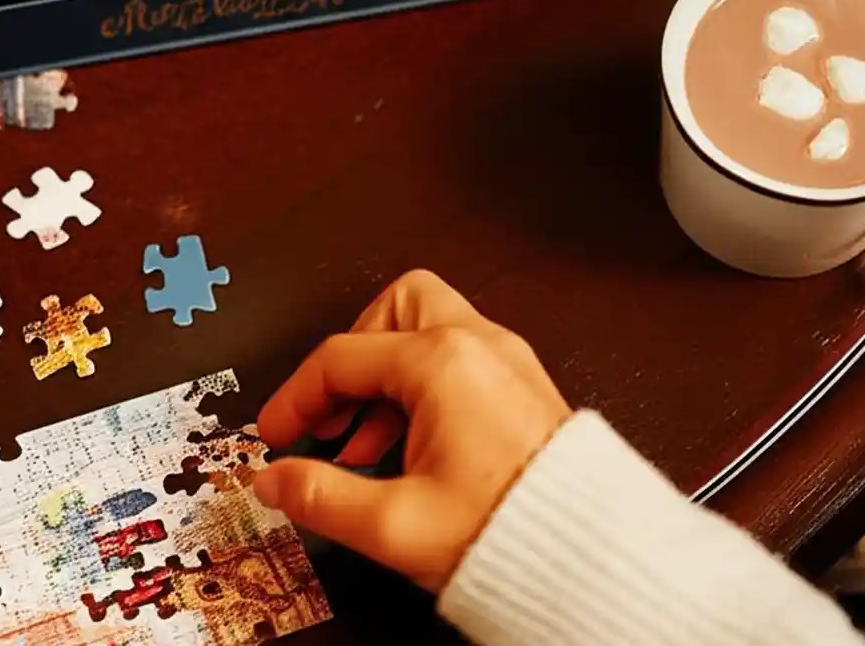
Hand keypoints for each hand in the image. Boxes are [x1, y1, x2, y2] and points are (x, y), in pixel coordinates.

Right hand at [254, 270, 572, 591]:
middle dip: (353, 352)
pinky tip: (405, 448)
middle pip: (394, 308)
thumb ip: (320, 496)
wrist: (590, 556)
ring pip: (428, 330)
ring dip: (384, 377)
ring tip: (361, 443)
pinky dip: (420, 391)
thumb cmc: (511, 531)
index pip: (340, 358)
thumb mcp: (393, 524)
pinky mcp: (521, 387)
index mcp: (442, 363)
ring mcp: (506, 362)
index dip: (295, 398)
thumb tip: (275, 481)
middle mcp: (478, 346)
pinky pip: (457, 363)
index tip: (276, 433)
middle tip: (332, 405)